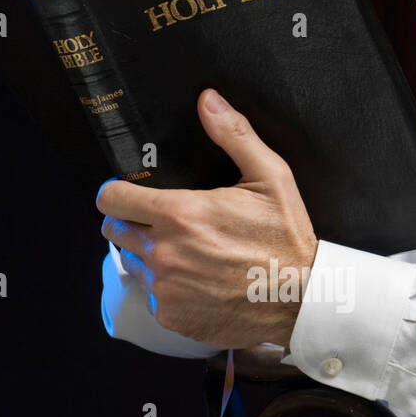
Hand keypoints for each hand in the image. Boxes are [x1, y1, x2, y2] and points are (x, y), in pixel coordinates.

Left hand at [97, 89, 318, 348]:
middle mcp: (164, 253)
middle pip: (115, 232)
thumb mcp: (271, 177)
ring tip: (184, 254)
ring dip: (148, 256)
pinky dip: (167, 290)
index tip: (127, 194)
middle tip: (160, 223)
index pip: (111, 200)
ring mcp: (165, 288)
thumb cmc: (287, 238)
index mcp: (179, 214)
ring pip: (133, 265)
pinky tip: (196, 282)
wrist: (303, 300)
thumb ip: (234, 135)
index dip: (116, 193)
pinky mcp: (172, 316)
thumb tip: (207, 100)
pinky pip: (152, 297)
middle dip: (130, 223)